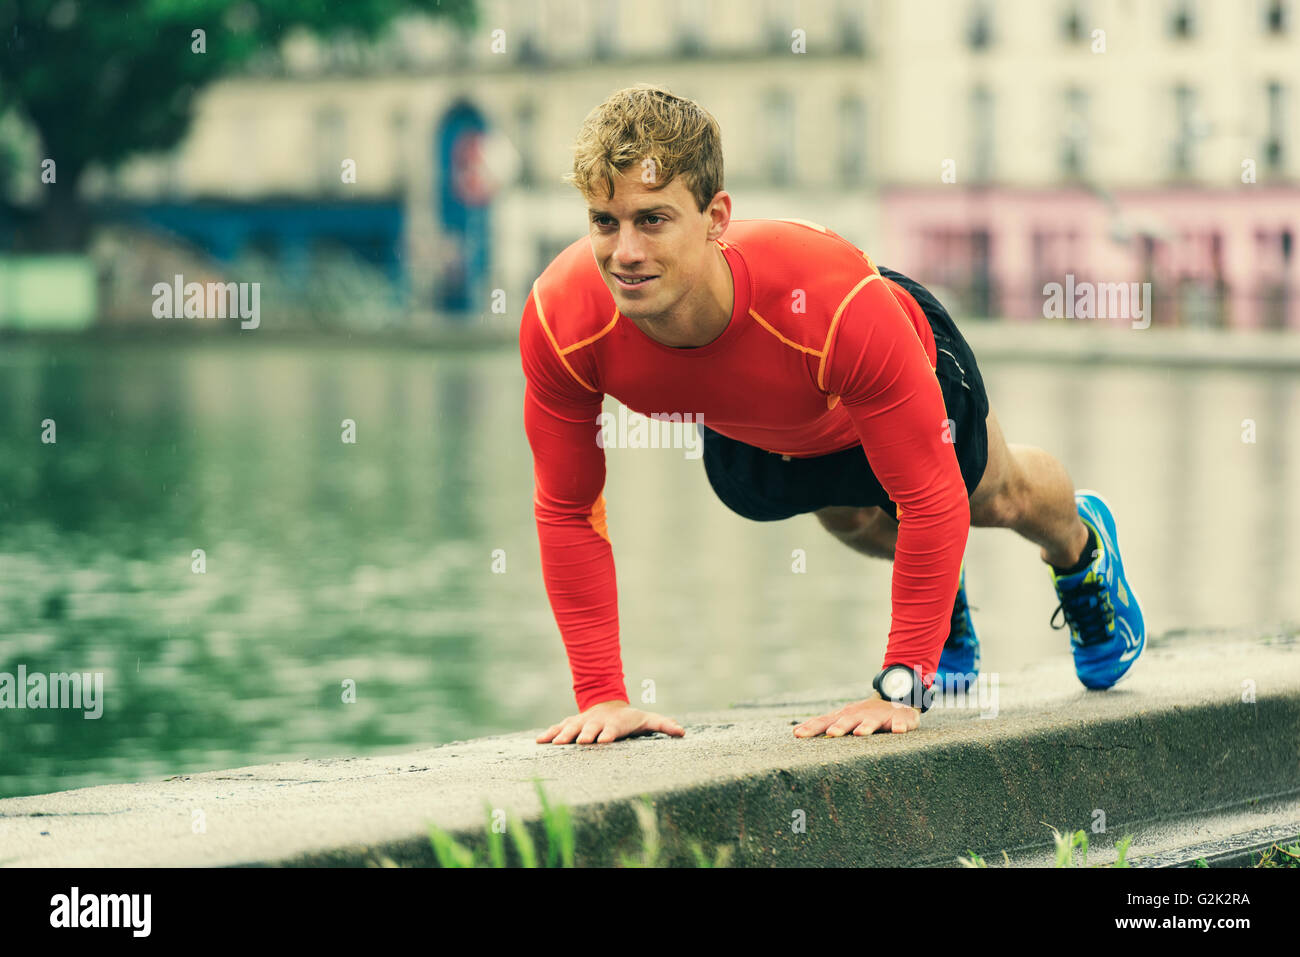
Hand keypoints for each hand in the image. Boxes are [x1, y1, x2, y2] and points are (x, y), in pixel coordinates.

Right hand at [536, 699, 685, 744]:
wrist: (609, 706)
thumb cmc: (630, 719)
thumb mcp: (648, 721)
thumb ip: (664, 725)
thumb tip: (682, 732)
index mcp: (614, 724)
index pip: (611, 730)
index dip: (608, 734)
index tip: (604, 740)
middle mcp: (596, 723)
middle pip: (590, 729)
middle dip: (585, 735)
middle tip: (580, 742)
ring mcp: (582, 723)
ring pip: (571, 728)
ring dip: (563, 735)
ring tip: (556, 744)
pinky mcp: (570, 725)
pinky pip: (558, 729)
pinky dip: (549, 734)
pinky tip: (539, 742)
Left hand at [793, 693, 919, 737]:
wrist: (897, 697)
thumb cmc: (864, 714)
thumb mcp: (844, 718)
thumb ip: (823, 725)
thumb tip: (794, 732)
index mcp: (845, 716)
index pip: (824, 722)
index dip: (811, 728)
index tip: (798, 735)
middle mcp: (859, 715)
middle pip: (847, 720)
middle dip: (839, 727)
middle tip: (831, 734)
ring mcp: (879, 716)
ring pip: (872, 722)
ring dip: (865, 727)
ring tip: (860, 733)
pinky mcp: (898, 718)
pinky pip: (900, 722)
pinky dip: (899, 726)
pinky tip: (898, 731)